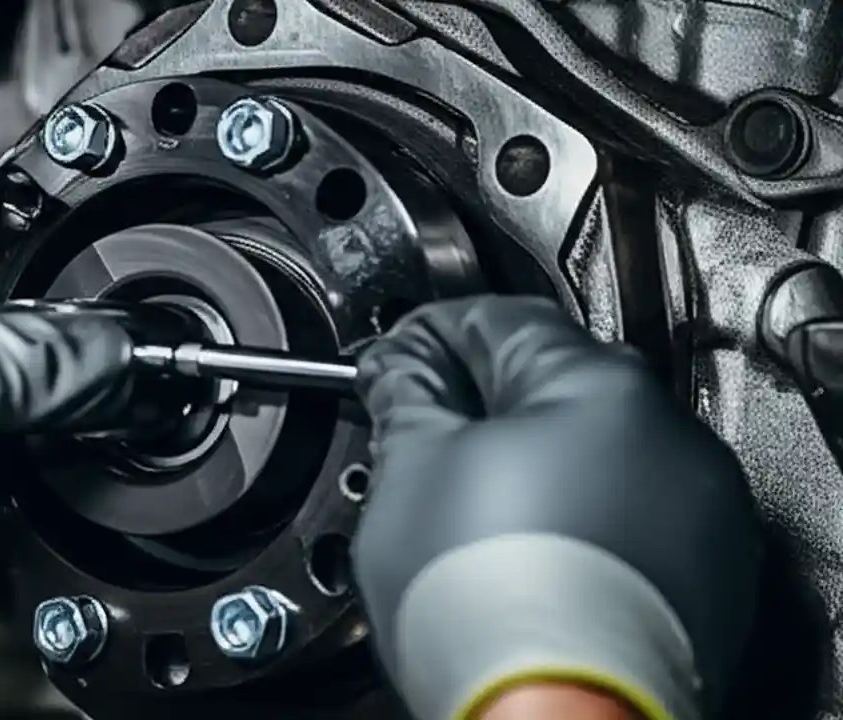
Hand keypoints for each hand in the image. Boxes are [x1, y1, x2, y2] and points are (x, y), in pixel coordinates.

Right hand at [351, 296, 761, 719]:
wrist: (557, 713)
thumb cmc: (489, 605)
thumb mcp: (411, 470)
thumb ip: (406, 393)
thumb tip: (400, 367)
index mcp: (594, 382)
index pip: (494, 318)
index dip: (428, 336)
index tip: (396, 361)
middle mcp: (666, 429)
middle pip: (549, 382)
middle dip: (478, 403)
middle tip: (420, 439)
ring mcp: (695, 500)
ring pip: (592, 451)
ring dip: (530, 463)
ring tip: (470, 517)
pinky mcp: (706, 566)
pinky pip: (626, 513)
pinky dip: (575, 519)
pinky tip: (524, 557)